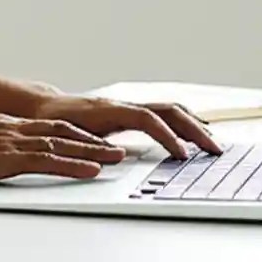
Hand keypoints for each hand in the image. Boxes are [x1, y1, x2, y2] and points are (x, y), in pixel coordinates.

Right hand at [0, 113, 128, 192]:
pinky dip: (72, 165)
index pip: (47, 126)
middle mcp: (8, 126)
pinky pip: (45, 160)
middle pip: (61, 131)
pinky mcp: (2, 158)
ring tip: (115, 159)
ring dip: (91, 152)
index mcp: (1, 124)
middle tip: (117, 149)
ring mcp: (6, 140)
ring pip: (60, 143)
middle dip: (92, 141)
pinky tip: (90, 171)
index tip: (95, 142)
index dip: (75, 134)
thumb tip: (1, 166)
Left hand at [32, 94, 220, 158]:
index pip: (149, 119)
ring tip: (212, 143)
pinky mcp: (132, 113)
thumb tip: (112, 156)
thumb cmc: (56, 122)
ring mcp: (131, 107)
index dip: (168, 136)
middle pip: (169, 110)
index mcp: (112, 110)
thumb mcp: (70, 135)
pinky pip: (164, 114)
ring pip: (171, 110)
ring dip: (193, 125)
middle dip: (194, 130)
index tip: (182, 155)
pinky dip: (182, 123)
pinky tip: (193, 135)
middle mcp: (126, 105)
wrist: (46, 109)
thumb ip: (91, 143)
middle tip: (214, 150)